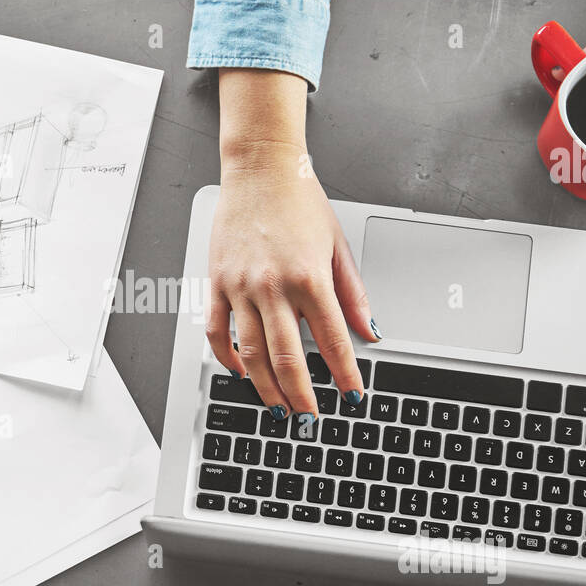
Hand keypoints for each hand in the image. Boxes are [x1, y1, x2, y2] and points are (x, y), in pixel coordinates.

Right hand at [206, 138, 379, 420]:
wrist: (260, 168)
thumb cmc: (301, 201)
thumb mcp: (338, 245)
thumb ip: (353, 294)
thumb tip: (368, 331)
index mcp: (309, 277)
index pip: (332, 341)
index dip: (345, 375)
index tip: (352, 396)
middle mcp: (273, 286)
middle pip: (287, 358)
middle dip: (301, 396)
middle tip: (309, 418)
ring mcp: (240, 286)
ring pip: (250, 353)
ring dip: (266, 387)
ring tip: (279, 407)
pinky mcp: (216, 282)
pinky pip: (216, 331)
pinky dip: (227, 357)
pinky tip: (240, 371)